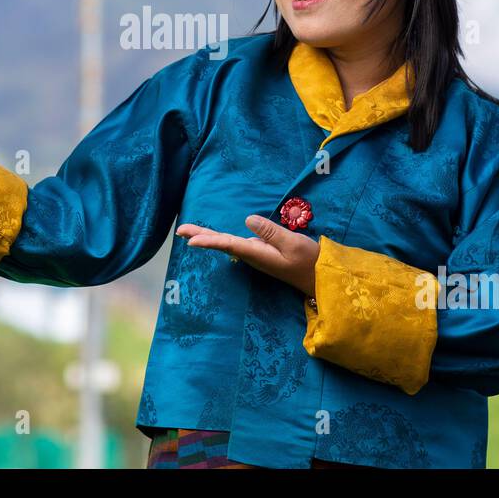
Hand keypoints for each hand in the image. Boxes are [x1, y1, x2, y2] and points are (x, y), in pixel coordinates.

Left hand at [176, 215, 318, 297]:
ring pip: (227, 243)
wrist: (319, 277)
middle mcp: (252, 255)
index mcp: (258, 254)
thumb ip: (270, 232)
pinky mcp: (261, 251)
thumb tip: (247, 220)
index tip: (190, 240)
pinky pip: (236, 243)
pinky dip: (221, 238)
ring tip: (188, 231)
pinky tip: (214, 236)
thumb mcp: (292, 244)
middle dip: (201, 236)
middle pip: (222, 243)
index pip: (229, 244)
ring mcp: (255, 254)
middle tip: (179, 230)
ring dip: (208, 236)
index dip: (209, 241)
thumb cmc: (309, 261)